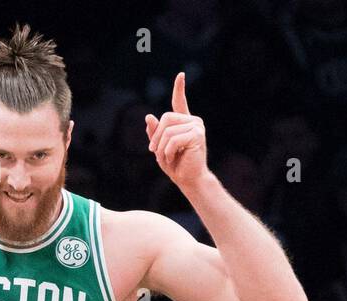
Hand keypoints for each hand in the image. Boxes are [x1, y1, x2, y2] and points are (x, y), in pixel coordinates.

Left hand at [144, 73, 208, 189]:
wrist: (189, 180)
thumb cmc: (176, 165)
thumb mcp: (160, 148)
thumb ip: (155, 133)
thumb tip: (149, 116)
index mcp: (184, 123)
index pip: (179, 102)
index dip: (179, 89)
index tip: (181, 75)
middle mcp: (193, 121)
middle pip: (166, 118)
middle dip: (156, 137)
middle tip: (155, 152)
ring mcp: (197, 127)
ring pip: (168, 130)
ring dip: (161, 147)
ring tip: (166, 158)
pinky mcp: (197, 135)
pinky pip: (173, 139)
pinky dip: (167, 151)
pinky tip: (172, 158)